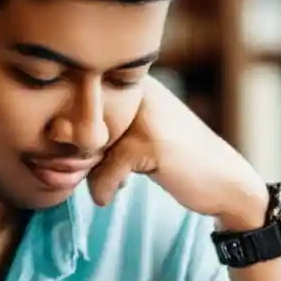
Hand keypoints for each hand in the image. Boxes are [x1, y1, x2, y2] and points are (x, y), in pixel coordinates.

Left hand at [89, 77, 269, 230]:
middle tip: (98, 174)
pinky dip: (103, 189)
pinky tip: (112, 196)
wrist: (227, 182)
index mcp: (135, 83)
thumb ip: (103, 131)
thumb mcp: (137, 137)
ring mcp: (146, 115)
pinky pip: (105, 170)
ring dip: (92, 174)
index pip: (80, 104)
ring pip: (89, 147)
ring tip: (114, 183)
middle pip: (81, 125)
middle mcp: (140, 90)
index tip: (89, 159)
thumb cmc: (178, 161)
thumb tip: (54, 135)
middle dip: (80, 157)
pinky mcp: (151, 143)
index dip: (75, 138)